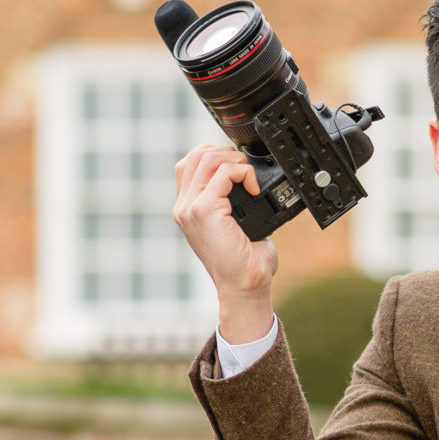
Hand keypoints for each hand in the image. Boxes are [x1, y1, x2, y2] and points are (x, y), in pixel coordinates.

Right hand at [174, 144, 277, 342]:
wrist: (245, 286)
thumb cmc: (245, 262)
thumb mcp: (235, 225)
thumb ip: (232, 201)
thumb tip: (249, 181)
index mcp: (188, 208)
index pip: (190, 163)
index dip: (215, 155)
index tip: (239, 166)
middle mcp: (184, 207)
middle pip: (196, 155)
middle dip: (226, 153)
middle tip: (247, 170)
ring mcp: (190, 208)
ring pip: (206, 158)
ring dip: (234, 160)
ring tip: (250, 177)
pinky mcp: (204, 210)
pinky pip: (223, 173)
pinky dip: (243, 173)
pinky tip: (254, 189)